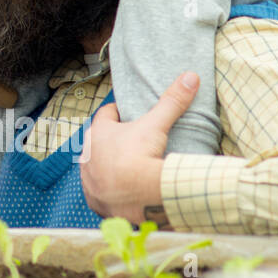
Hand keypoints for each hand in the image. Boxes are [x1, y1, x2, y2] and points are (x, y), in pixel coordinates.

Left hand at [80, 72, 199, 223]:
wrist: (138, 195)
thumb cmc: (140, 155)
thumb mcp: (156, 125)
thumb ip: (171, 101)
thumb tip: (190, 76)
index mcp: (97, 133)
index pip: (106, 114)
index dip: (118, 112)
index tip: (128, 112)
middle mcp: (87, 155)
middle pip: (99, 142)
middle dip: (112, 140)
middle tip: (131, 142)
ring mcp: (89, 179)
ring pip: (96, 168)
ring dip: (107, 167)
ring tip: (127, 169)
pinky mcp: (94, 200)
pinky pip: (97, 193)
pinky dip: (107, 192)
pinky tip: (120, 193)